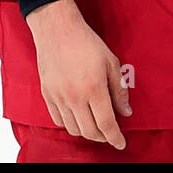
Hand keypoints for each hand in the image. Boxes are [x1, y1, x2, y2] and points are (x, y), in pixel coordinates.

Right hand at [25, 0, 131, 148]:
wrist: (58, 29)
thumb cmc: (86, 42)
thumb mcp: (111, 62)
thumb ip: (119, 90)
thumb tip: (126, 111)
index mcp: (94, 89)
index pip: (106, 124)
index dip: (115, 138)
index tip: (121, 144)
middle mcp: (74, 97)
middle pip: (90, 131)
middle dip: (102, 137)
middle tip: (110, 134)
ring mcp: (59, 98)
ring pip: (73, 129)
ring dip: (86, 132)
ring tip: (95, 125)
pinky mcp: (47, 95)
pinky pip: (58, 120)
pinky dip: (70, 124)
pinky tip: (78, 117)